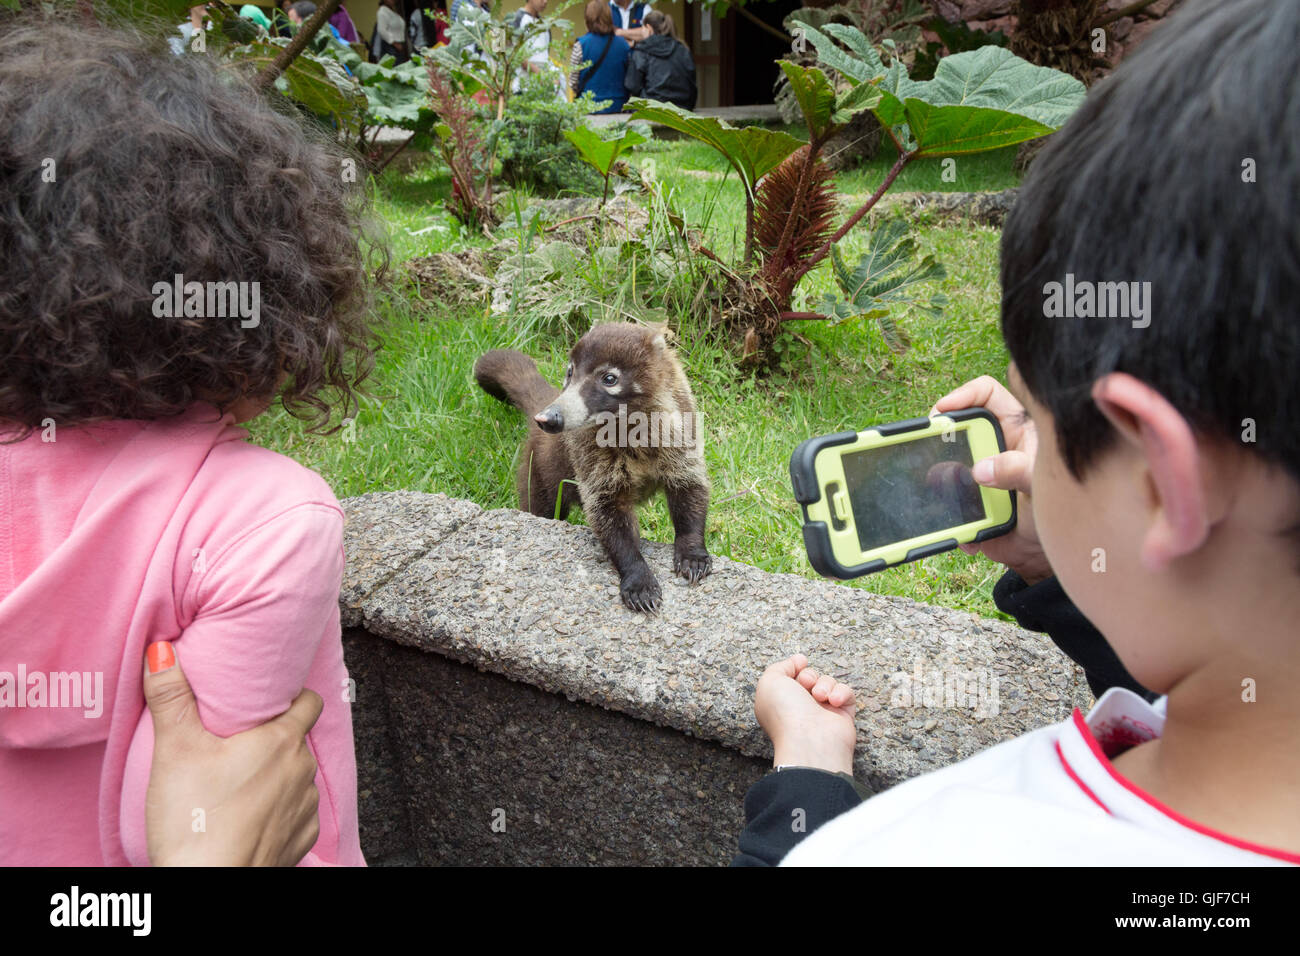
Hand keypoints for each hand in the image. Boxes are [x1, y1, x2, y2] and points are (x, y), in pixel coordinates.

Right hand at [143, 642, 323, 866]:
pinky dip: (278, 812)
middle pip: (298, 740)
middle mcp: (303, 771)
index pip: (309, 701)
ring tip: (240, 782)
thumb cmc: (194, 819)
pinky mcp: (302, 841)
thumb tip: (162, 650)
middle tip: (239, 742)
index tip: (267, 698)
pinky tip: (249, 816)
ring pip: (298, 778)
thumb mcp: (174, 750)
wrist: (208, 887)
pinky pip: (296, 814)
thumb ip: (170, 697)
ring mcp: (306, 808)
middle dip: (275, 737)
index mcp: (281, 740)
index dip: (291, 695)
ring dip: (277, 776)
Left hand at [755, 654, 856, 775]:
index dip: (795, 667)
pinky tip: (834, 702)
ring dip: (825, 684)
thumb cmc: (785, 712)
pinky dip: (842, 693)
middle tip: (806, 685)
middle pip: (811, 677)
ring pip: (829, 683)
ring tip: (820, 696)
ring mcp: (822, 712)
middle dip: (809, 676)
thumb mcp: (770, 681)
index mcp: (781, 702)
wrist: (809, 739)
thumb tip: (799, 660)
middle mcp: (801, 708)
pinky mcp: (842, 716)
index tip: (800, 664)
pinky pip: (847, 693)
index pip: (791, 677)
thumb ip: (781, 666)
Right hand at [931, 373, 1051, 584]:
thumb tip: (981, 470)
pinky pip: (944, 502)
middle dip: (940, 438)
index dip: (964, 395)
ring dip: (943, 482)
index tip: (943, 411)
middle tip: (929, 447)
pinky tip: (970, 536)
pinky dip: (951, 520)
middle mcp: (991, 447)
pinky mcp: (965, 501)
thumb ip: (1020, 471)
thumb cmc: (1061, 508)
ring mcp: (975, 474)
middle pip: (956, 428)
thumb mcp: (1044, 484)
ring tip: (954, 499)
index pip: (986, 395)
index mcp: (1014, 429)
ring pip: (943, 466)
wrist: (1045, 551)